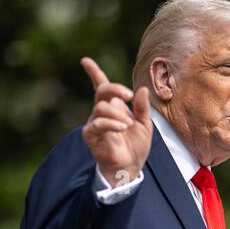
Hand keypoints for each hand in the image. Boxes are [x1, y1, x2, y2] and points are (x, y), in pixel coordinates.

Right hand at [80, 56, 151, 187]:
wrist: (130, 167)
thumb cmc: (136, 146)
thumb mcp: (145, 124)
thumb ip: (143, 107)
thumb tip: (142, 89)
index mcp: (114, 106)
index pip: (101, 86)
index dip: (93, 72)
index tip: (85, 61)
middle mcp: (102, 112)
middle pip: (102, 90)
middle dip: (115, 89)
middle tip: (129, 95)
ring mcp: (95, 123)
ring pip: (101, 107)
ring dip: (118, 114)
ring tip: (128, 124)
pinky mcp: (91, 135)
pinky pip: (97, 123)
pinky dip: (111, 123)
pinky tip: (122, 127)